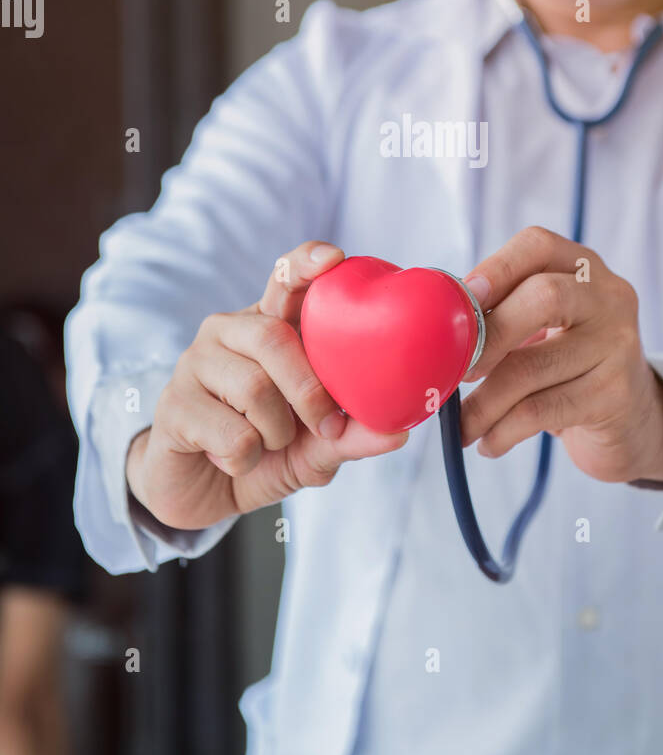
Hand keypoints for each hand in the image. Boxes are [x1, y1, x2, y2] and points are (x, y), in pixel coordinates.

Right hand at [126, 241, 408, 529]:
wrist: (204, 495)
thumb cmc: (266, 453)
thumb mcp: (316, 447)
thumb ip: (351, 435)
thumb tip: (398, 431)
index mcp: (269, 328)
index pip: (285, 278)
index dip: (306, 263)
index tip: (334, 258)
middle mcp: (229, 332)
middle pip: (274, 338)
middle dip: (309, 390)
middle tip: (325, 427)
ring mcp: (194, 363)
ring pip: (253, 387)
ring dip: (275, 433)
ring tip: (266, 444)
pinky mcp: (171, 405)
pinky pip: (229, 432)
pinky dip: (245, 459)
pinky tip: (231, 459)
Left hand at [459, 226, 662, 485]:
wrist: (634, 421)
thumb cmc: (570, 366)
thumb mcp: (544, 326)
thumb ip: (504, 310)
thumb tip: (437, 318)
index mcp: (584, 268)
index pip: (537, 246)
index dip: (494, 269)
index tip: (458, 304)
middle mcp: (609, 298)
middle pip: (542, 297)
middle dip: (487, 336)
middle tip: (455, 372)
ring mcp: (618, 345)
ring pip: (532, 366)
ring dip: (483, 403)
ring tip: (463, 425)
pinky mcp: (615, 394)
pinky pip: (542, 410)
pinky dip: (503, 430)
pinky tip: (489, 442)